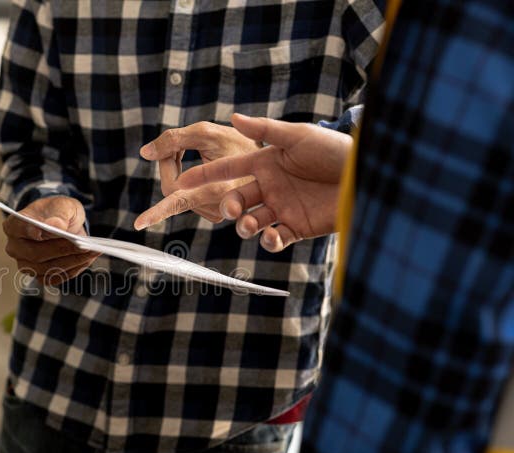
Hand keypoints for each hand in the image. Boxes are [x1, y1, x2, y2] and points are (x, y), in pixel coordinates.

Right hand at [2, 196, 99, 284]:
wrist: (61, 225)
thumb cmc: (58, 212)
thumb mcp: (62, 205)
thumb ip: (58, 213)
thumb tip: (56, 226)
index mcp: (14, 225)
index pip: (18, 229)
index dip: (28, 231)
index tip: (40, 231)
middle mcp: (14, 248)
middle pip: (36, 253)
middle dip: (63, 249)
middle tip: (85, 245)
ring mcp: (25, 265)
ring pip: (47, 269)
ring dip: (72, 261)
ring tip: (93, 251)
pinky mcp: (39, 276)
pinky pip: (56, 277)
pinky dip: (73, 269)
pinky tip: (87, 259)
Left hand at [135, 122, 260, 228]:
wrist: (270, 160)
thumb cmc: (239, 143)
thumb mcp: (208, 133)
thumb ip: (174, 139)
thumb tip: (145, 153)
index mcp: (216, 190)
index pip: (177, 200)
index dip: (157, 212)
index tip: (138, 224)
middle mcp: (216, 208)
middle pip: (174, 188)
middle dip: (170, 162)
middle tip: (182, 144)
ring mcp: (216, 214)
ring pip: (180, 192)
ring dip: (179, 169)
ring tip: (203, 154)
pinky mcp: (215, 214)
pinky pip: (188, 195)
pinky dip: (187, 179)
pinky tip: (203, 168)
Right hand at [173, 113, 350, 251]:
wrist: (366, 175)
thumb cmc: (335, 150)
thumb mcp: (299, 136)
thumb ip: (265, 129)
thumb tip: (233, 117)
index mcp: (266, 163)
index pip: (228, 169)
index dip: (205, 174)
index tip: (181, 180)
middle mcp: (270, 186)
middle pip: (236, 199)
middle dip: (228, 205)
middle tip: (231, 208)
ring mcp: (282, 208)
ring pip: (251, 221)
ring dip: (245, 224)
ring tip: (249, 224)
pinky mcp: (297, 228)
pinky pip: (274, 238)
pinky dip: (268, 240)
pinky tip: (270, 235)